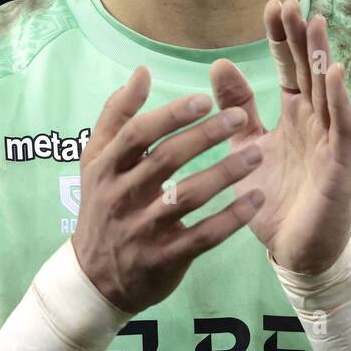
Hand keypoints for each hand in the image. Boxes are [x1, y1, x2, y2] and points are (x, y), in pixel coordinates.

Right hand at [71, 66, 265, 312]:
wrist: (94, 279)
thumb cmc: (102, 205)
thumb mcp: (96, 159)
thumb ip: (117, 114)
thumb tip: (142, 72)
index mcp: (106, 167)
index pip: (137, 135)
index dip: (170, 115)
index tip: (203, 98)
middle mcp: (121, 197)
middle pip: (166, 161)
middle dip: (205, 136)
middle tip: (240, 117)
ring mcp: (142, 230)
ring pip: (188, 197)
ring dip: (225, 173)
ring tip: (256, 155)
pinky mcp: (165, 259)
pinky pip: (203, 236)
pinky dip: (231, 218)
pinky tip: (256, 199)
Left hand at [210, 0, 350, 274]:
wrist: (293, 251)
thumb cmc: (274, 199)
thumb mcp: (246, 146)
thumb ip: (237, 108)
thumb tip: (219, 64)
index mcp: (294, 116)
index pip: (289, 68)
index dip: (282, 38)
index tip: (272, 5)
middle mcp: (315, 122)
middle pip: (310, 71)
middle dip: (301, 37)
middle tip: (289, 2)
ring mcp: (329, 141)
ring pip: (328, 91)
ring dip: (322, 57)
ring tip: (315, 24)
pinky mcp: (339, 165)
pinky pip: (341, 127)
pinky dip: (339, 100)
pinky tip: (335, 73)